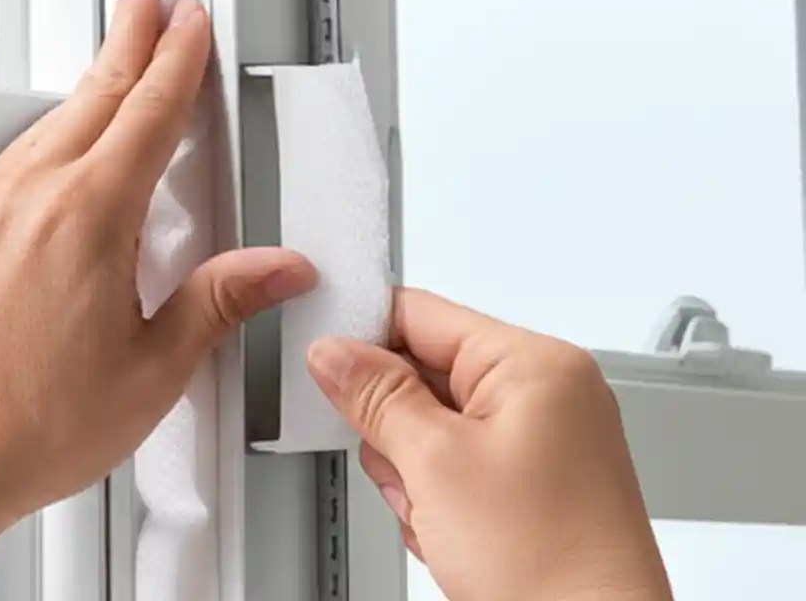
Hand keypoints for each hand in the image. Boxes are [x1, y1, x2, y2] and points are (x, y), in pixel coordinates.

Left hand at [0, 0, 315, 524]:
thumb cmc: (33, 424)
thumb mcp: (154, 368)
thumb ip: (219, 301)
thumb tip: (275, 269)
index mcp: (88, 217)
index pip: (149, 111)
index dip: (179, 58)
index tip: (192, 22)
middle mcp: (34, 196)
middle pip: (97, 88)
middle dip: (132, 29)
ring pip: (57, 113)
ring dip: (96, 72)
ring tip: (123, 47)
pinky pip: (25, 148)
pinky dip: (61, 119)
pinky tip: (72, 133)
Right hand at [309, 289, 671, 600]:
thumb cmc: (552, 563)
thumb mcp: (435, 464)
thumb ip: (375, 396)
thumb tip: (334, 352)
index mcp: (534, 364)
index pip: (421, 312)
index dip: (363, 333)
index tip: (324, 362)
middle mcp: (546, 393)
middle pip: (422, 373)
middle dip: (398, 429)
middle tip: (411, 473)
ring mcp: (543, 440)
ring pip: (432, 428)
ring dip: (416, 475)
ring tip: (442, 517)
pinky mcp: (534, 481)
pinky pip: (457, 466)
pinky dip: (441, 500)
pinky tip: (455, 534)